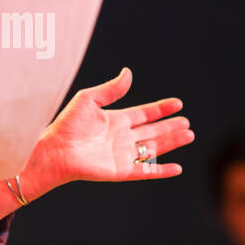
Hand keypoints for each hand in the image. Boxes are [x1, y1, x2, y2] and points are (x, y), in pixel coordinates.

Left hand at [30, 67, 191, 187]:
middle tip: (186, 122)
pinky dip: (162, 171)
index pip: (144, 114)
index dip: (161, 109)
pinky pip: (146, 171)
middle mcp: (122, 138)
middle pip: (152, 131)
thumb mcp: (89, 99)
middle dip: (170, 126)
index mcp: (115, 120)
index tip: (177, 103)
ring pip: (154, 148)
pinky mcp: (121, 170)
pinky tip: (177, 168)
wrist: (56, 150)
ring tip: (188, 135)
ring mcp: (123, 154)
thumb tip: (128, 73)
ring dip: (171, 143)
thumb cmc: (67, 124)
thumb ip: (110, 89)